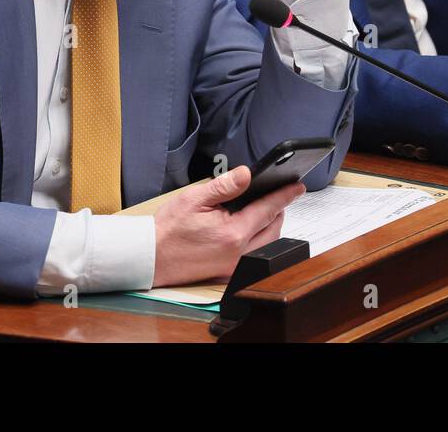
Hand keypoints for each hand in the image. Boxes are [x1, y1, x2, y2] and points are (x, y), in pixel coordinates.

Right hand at [152, 166, 303, 287]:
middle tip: (276, 194)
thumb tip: (247, 174)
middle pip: (274, 228)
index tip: (297, 187)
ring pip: (267, 244)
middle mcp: (238, 253)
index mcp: (233, 233)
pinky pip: (255, 255)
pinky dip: (259, 240)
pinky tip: (249, 229)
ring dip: (270, 225)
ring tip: (263, 209)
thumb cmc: (168, 229)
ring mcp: (235, 266)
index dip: (285, 195)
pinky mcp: (229, 273)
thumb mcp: (194, 199)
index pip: (268, 209)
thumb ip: (225, 186)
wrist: (150, 258)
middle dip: (278, 210)